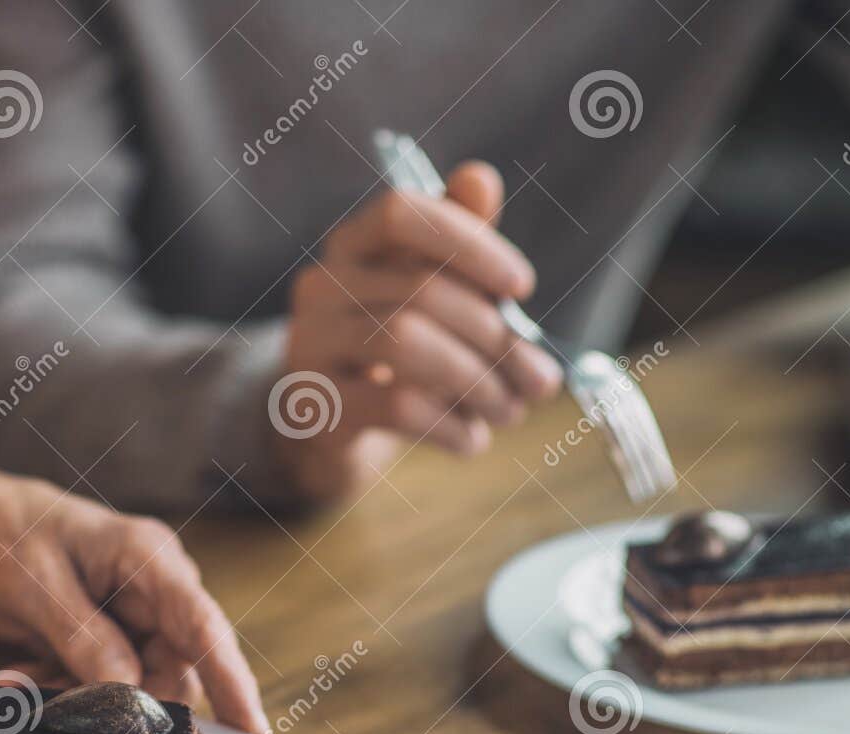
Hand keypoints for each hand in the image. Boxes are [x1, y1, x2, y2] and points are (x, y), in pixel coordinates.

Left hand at [0, 469, 268, 733]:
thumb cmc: (0, 532)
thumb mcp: (34, 582)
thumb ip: (83, 637)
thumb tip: (130, 693)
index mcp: (148, 558)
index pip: (203, 625)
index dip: (233, 680)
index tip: (254, 732)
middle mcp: (155, 592)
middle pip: (170, 670)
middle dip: (119, 704)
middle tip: (55, 710)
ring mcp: (133, 619)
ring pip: (134, 689)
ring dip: (76, 700)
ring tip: (14, 684)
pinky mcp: (108, 644)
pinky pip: (101, 688)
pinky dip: (59, 692)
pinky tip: (16, 677)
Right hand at [275, 161, 562, 501]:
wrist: (330, 422)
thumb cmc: (395, 344)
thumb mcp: (431, 289)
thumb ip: (459, 241)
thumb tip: (481, 179)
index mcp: (353, 244)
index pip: (401, 214)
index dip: (467, 242)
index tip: (523, 286)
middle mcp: (322, 286)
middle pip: (421, 290)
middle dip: (496, 338)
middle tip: (539, 379)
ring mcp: (310, 345)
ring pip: (405, 343)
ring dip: (477, 381)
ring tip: (511, 410)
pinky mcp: (315, 405)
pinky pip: (394, 406)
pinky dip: (449, 426)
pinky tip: (472, 438)